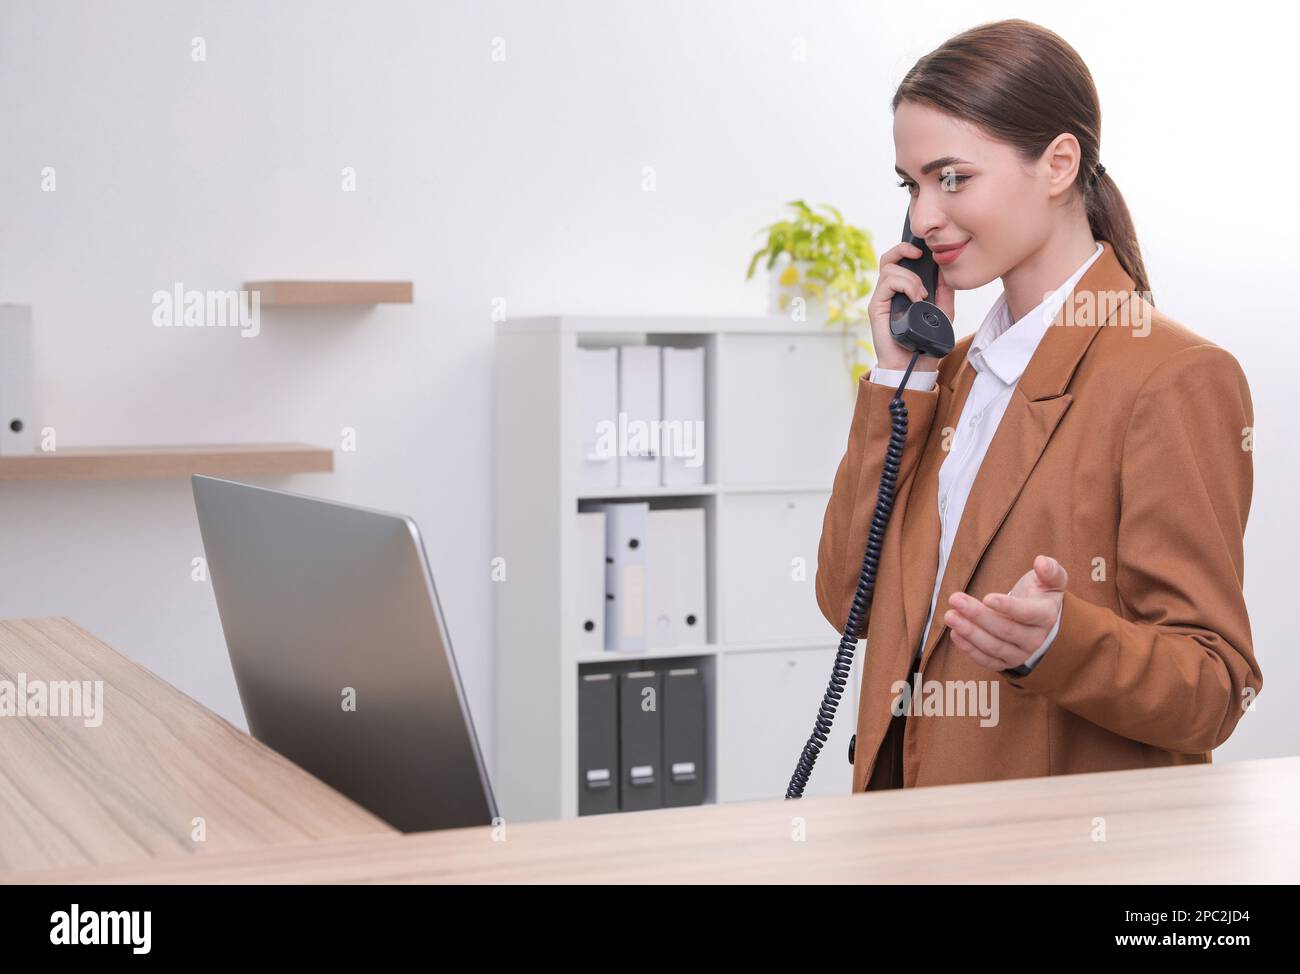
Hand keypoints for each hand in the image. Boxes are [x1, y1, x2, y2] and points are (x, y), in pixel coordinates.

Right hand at [867, 241, 955, 370]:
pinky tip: (916, 300)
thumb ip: (944, 292)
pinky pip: (888, 282)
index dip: (909, 250)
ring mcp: (882, 299)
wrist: (914, 365)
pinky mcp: (876, 307)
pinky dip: (905, 286)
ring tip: (922, 296)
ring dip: (911, 278)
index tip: (926, 251)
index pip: (900, 261)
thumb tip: (945, 270)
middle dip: (904, 249)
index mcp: (903, 291)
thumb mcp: (942, 313)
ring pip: (890, 269)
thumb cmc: (926, 342)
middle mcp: (889, 293)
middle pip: (889, 258)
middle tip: (920, 255)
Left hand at [944, 555, 1067, 670]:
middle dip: (978, 615)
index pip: (1027, 614)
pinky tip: (955, 633)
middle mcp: (1035, 639)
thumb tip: (1041, 562)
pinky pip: (987, 660)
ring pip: (993, 647)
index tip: (986, 597)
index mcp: (1046, 616)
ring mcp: (1020, 653)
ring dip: (969, 632)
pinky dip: (969, 649)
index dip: (1007, 606)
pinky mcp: (1005, 662)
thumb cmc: (1039, 594)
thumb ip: (1050, 570)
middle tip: (955, 599)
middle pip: (1005, 630)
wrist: (1037, 619)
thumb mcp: (1050, 580)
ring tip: (950, 616)